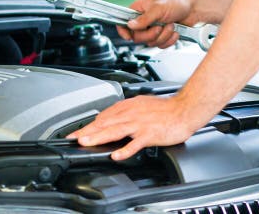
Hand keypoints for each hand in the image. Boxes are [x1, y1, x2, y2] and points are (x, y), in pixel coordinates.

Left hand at [67, 95, 199, 160]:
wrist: (184, 109)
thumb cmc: (165, 109)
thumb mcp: (142, 104)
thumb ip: (127, 111)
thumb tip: (113, 117)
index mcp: (129, 106)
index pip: (104, 116)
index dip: (89, 124)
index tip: (78, 132)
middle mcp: (131, 113)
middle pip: (105, 123)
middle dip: (88, 131)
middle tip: (74, 138)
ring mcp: (140, 124)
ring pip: (115, 130)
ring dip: (99, 136)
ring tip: (86, 142)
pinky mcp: (149, 134)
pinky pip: (135, 143)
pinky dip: (125, 149)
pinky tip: (116, 155)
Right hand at [118, 0, 196, 47]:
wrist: (194, 8)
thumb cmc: (177, 1)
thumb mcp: (158, 8)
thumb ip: (143, 18)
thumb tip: (130, 25)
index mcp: (139, 9)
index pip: (123, 21)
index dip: (123, 31)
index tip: (128, 37)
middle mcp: (144, 19)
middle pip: (137, 36)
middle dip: (151, 34)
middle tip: (159, 27)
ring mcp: (153, 28)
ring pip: (150, 42)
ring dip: (163, 36)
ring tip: (170, 25)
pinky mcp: (162, 35)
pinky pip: (160, 45)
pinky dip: (169, 40)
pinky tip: (174, 31)